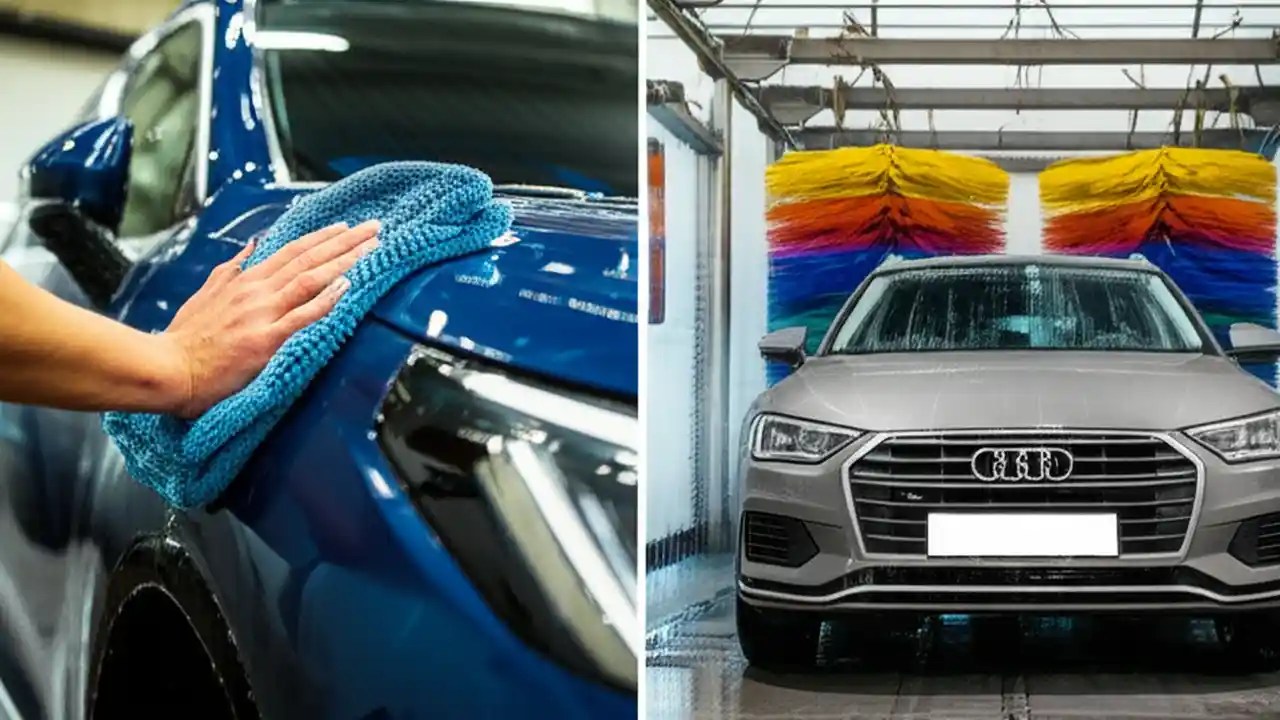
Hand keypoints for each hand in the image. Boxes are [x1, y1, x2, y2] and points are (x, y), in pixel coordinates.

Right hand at [154, 220, 378, 418]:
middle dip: (344, 241)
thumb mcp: (206, 293)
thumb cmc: (186, 338)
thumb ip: (230, 269)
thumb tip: (251, 245)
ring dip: (343, 261)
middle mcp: (257, 291)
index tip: (346, 228)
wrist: (169, 368)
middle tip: (374, 228)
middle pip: (308, 258)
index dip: (321, 238)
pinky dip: (326, 300)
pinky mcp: (265, 340)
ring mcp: (262, 314)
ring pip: (310, 279)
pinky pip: (302, 316)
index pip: (291, 251)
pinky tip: (347, 287)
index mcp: (245, 280)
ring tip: (370, 248)